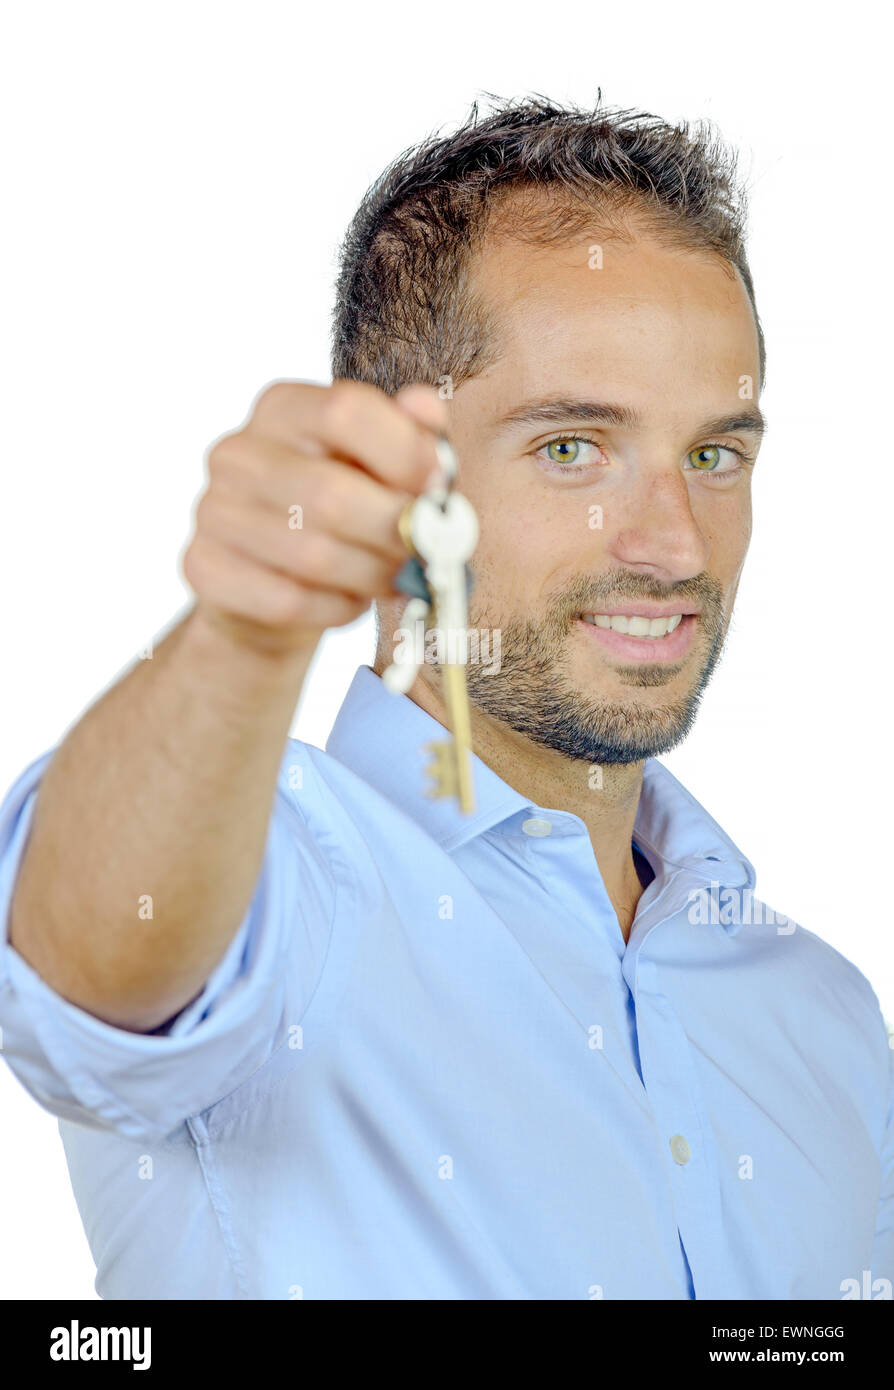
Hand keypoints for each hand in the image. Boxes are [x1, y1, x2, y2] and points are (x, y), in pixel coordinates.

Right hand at [182, 378, 448, 655]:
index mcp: (283, 408)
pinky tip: (351, 599)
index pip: (344, 410)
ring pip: (311, 554)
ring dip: (372, 574)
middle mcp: (237, 452)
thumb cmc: (340, 513)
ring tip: (398, 577)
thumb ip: (408, 434)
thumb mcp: (378, 465)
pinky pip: (287, 599)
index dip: (404, 452)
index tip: (439, 486)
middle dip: (394, 530)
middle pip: (330, 493)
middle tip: (429, 549)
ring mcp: (213, 511)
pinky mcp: (205, 568)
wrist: (273, 580)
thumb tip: (427, 408)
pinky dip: (336, 607)